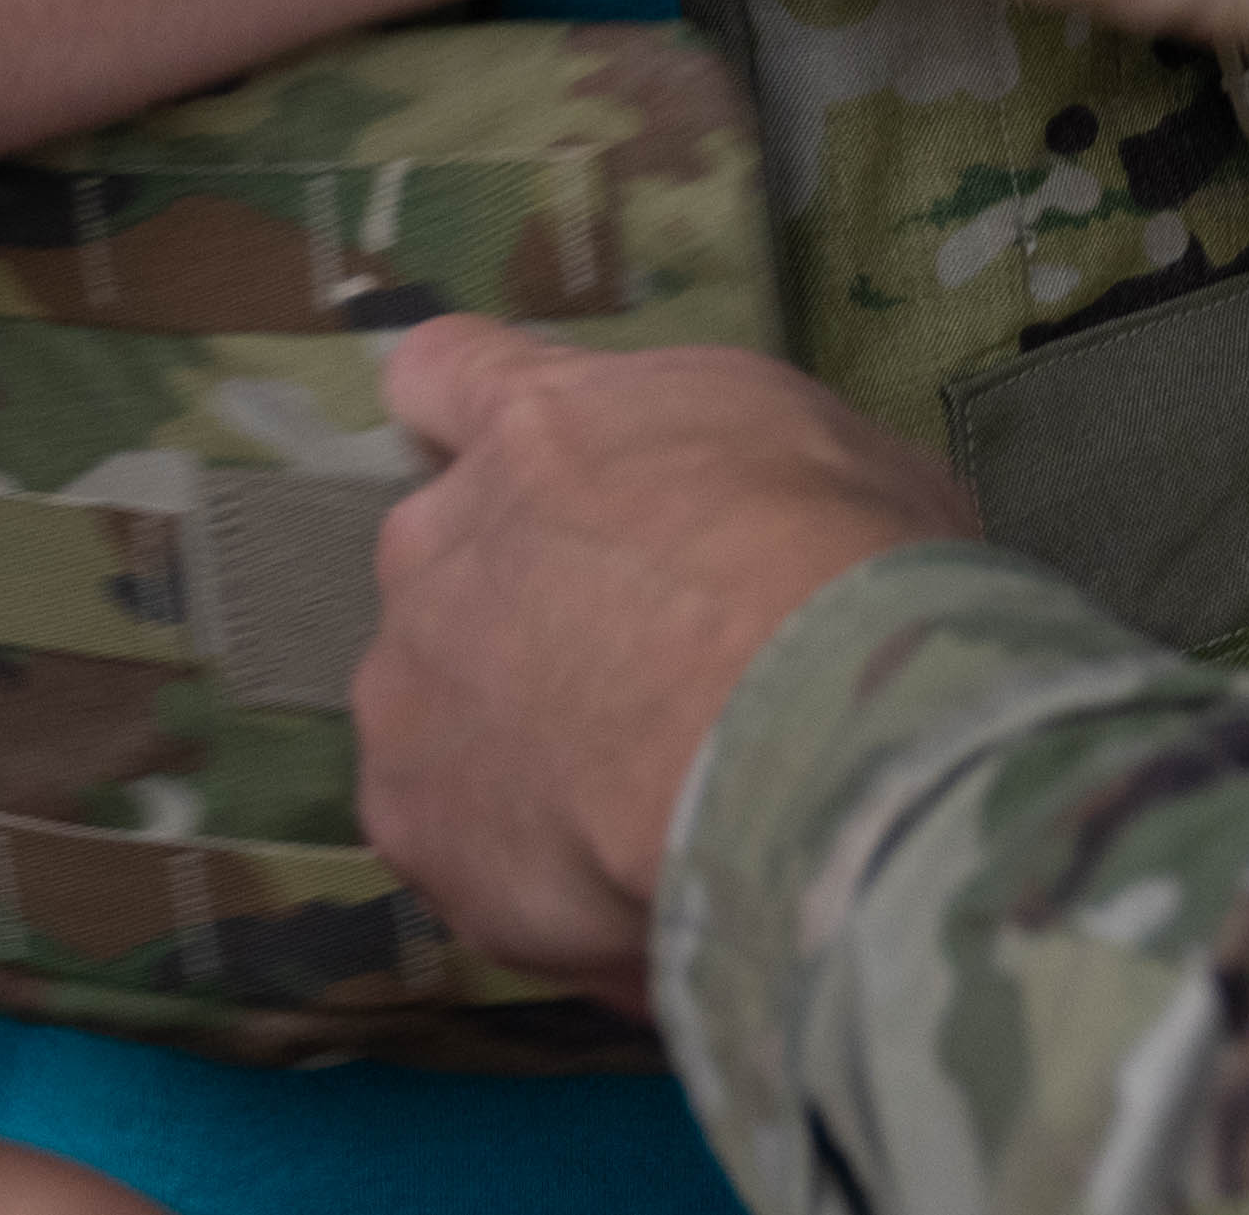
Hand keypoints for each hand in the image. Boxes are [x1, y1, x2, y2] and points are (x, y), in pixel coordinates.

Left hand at [357, 315, 964, 989]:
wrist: (800, 737)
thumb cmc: (844, 566)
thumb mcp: (837, 457)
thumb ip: (743, 475)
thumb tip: (767, 517)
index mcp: (539, 425)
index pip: (442, 372)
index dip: (471, 420)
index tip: (523, 472)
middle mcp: (439, 539)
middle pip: (442, 556)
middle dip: (516, 606)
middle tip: (632, 669)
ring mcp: (404, 686)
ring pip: (430, 704)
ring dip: (506, 737)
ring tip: (625, 799)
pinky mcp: (409, 820)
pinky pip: (447, 834)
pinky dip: (513, 856)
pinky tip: (608, 876)